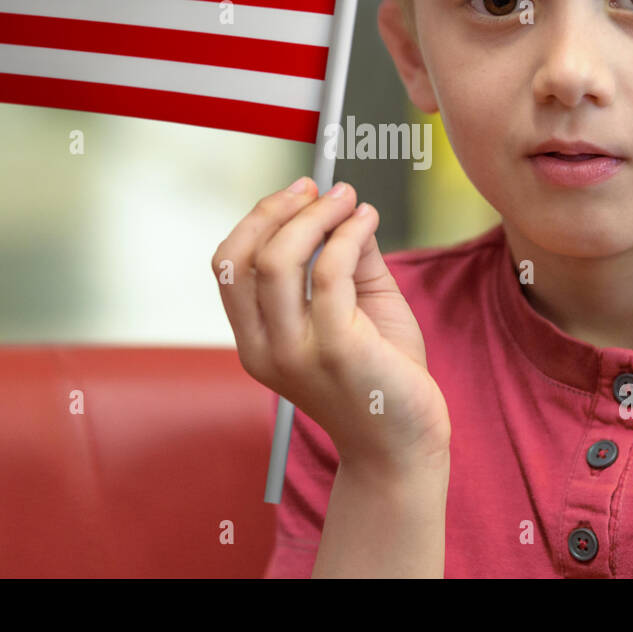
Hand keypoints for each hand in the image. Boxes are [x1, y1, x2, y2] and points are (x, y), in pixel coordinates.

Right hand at [212, 178, 450, 472]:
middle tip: (323, 188)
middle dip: (280, 208)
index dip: (257, 218)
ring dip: (316, 215)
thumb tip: (341, 205)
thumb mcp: (354, 308)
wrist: (403, 443)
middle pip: (245, 256)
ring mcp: (296, 352)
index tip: (297, 192)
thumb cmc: (381, 375)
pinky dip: (348, 234)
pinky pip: (330, 272)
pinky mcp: (337, 350)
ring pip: (279, 259)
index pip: (228, 266)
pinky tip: (368, 222)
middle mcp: (263, 349)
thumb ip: (343, 259)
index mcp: (254, 341)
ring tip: (349, 200)